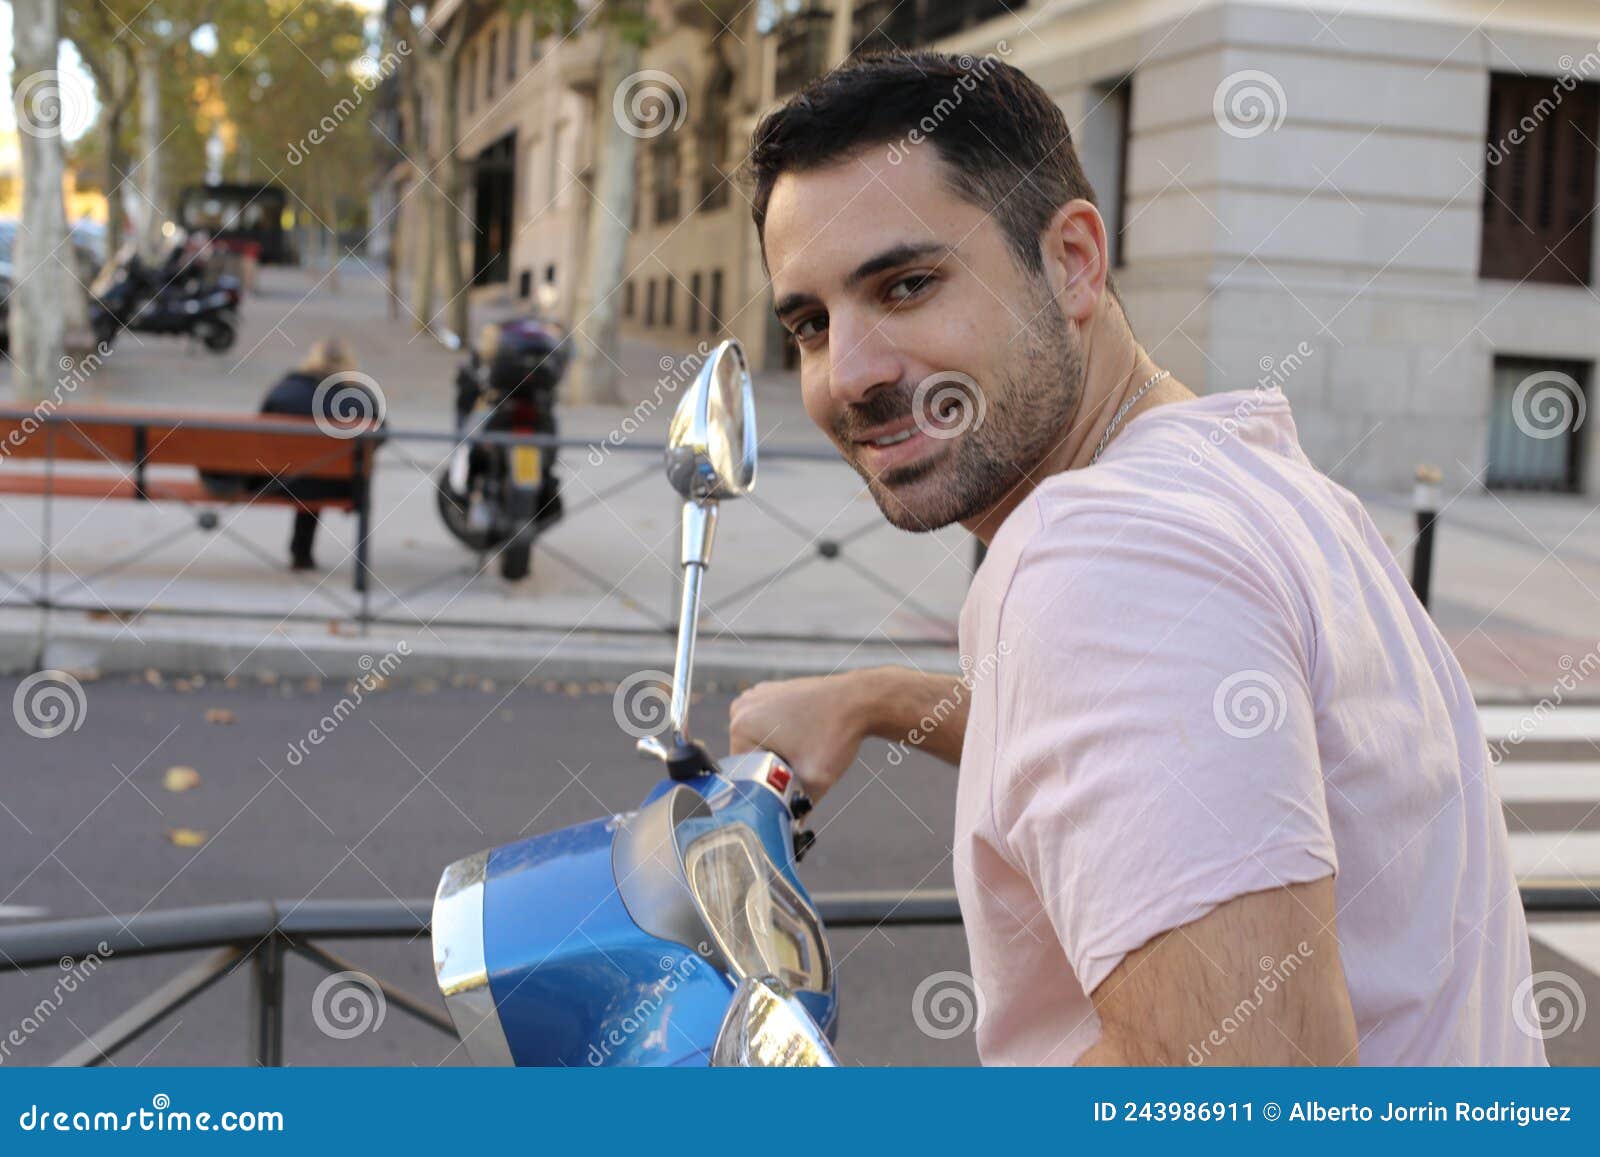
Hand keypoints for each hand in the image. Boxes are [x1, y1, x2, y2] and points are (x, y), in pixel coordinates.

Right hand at [728, 673, 868, 802]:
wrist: (859, 700)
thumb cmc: (836, 733)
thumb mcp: (815, 781)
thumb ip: (796, 811)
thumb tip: (787, 834)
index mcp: (742, 725)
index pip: (742, 774)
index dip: (765, 788)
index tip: (789, 789)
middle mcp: (742, 708)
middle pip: (749, 759)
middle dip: (772, 771)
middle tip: (800, 770)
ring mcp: (755, 696)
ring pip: (758, 745)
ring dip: (776, 756)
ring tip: (804, 752)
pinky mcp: (770, 693)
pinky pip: (768, 728)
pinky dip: (782, 738)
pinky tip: (804, 739)